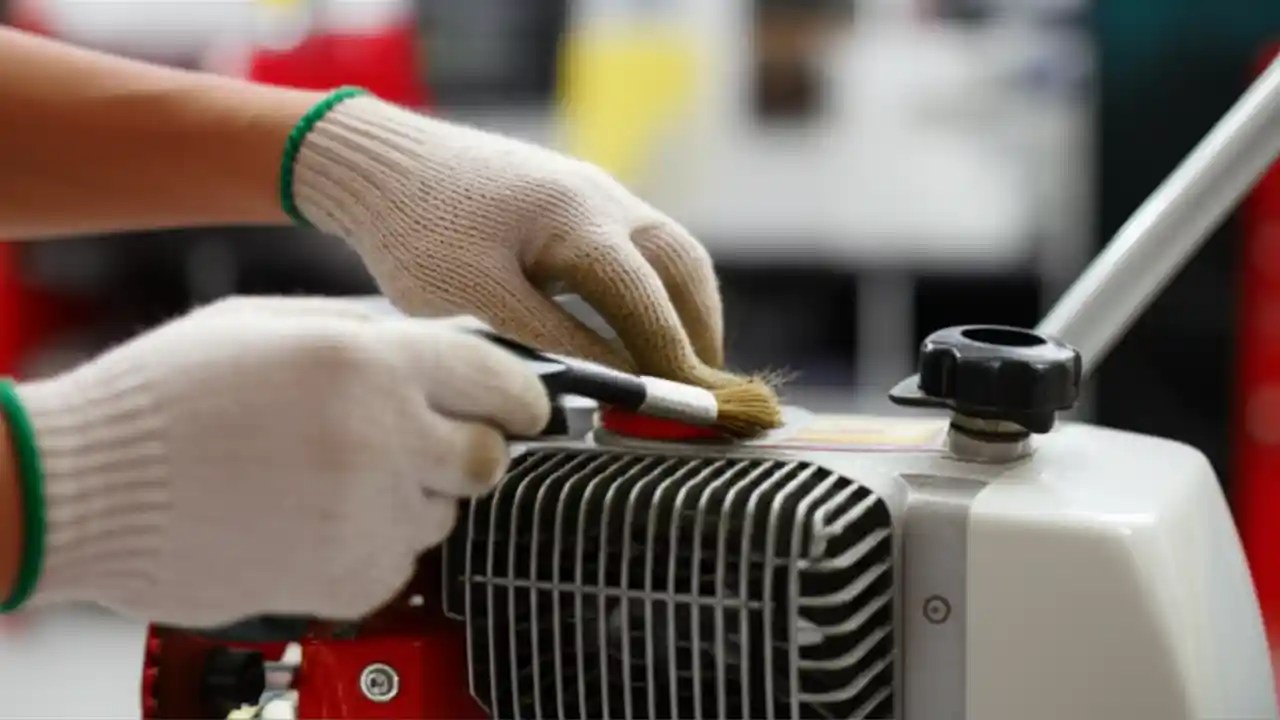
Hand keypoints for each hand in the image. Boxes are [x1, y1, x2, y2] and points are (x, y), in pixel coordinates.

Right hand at [15, 296, 548, 626]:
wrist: (84, 485)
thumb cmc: (168, 397)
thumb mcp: (272, 324)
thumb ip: (371, 330)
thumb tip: (450, 339)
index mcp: (367, 360)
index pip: (499, 379)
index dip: (522, 395)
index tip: (530, 407)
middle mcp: (381, 436)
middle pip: (488, 457)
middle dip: (470, 450)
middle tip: (432, 444)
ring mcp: (366, 514)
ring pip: (443, 514)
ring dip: (411, 497)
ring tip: (334, 479)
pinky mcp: (345, 579)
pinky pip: (400, 563)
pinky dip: (374, 544)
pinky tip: (314, 518)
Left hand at [291, 94, 734, 387]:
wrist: (376, 163)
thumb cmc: (414, 231)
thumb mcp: (475, 299)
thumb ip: (550, 341)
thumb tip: (615, 382)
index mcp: (579, 218)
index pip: (645, 300)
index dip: (669, 359)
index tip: (689, 409)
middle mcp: (602, 197)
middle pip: (682, 267)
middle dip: (699, 332)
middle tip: (705, 392)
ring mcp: (594, 191)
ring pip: (668, 252)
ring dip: (684, 308)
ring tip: (683, 366)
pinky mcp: (576, 197)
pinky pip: (638, 246)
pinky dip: (655, 290)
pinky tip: (639, 326)